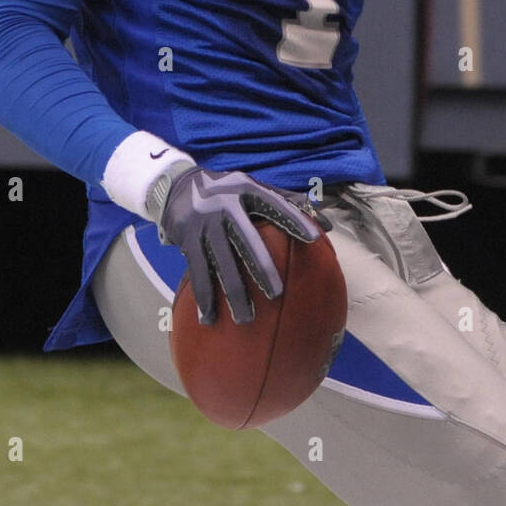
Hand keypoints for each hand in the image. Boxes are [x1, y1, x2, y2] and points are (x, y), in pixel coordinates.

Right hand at [148, 166, 320, 324]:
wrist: (177, 185)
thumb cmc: (229, 191)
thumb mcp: (254, 188)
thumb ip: (289, 203)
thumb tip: (327, 225)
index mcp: (247, 191)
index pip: (275, 205)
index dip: (294, 220)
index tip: (314, 238)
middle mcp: (226, 206)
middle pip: (246, 240)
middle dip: (260, 267)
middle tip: (276, 294)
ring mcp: (205, 223)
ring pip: (221, 263)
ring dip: (233, 293)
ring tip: (245, 319)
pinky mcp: (187, 239)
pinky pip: (197, 272)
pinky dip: (203, 297)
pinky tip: (208, 319)